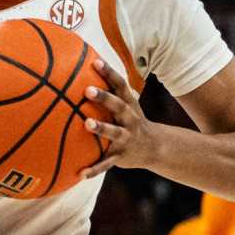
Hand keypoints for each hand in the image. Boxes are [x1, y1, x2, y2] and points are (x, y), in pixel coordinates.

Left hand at [79, 59, 158, 177]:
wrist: (155, 147)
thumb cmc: (130, 121)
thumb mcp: (125, 105)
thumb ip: (108, 91)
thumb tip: (80, 72)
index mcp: (129, 104)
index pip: (120, 84)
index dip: (109, 72)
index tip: (95, 61)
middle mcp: (130, 119)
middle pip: (119, 106)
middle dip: (105, 97)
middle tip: (88, 90)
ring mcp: (126, 138)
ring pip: (114, 132)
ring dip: (101, 128)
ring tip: (87, 124)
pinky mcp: (121, 156)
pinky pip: (107, 163)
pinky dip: (94, 169)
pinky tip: (80, 174)